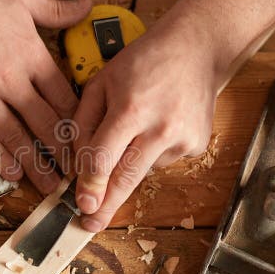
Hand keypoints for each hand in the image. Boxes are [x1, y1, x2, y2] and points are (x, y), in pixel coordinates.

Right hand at [0, 0, 91, 193]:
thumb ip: (58, 9)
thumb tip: (88, 5)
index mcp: (32, 55)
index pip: (64, 98)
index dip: (79, 123)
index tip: (89, 140)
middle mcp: (12, 80)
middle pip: (46, 124)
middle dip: (64, 153)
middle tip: (77, 174)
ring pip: (17, 137)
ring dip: (36, 164)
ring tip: (49, 184)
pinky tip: (12, 173)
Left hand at [72, 14, 221, 231]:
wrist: (196, 48)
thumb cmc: (142, 61)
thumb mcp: (100, 82)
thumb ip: (83, 123)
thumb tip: (77, 164)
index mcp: (130, 109)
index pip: (103, 158)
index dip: (89, 185)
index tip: (82, 206)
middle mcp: (160, 128)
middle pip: (126, 178)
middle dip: (106, 206)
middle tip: (91, 225)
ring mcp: (182, 139)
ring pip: (142, 169)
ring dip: (129, 163)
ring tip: (136, 128)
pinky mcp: (197, 144)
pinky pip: (161, 160)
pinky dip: (150, 152)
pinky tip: (156, 125)